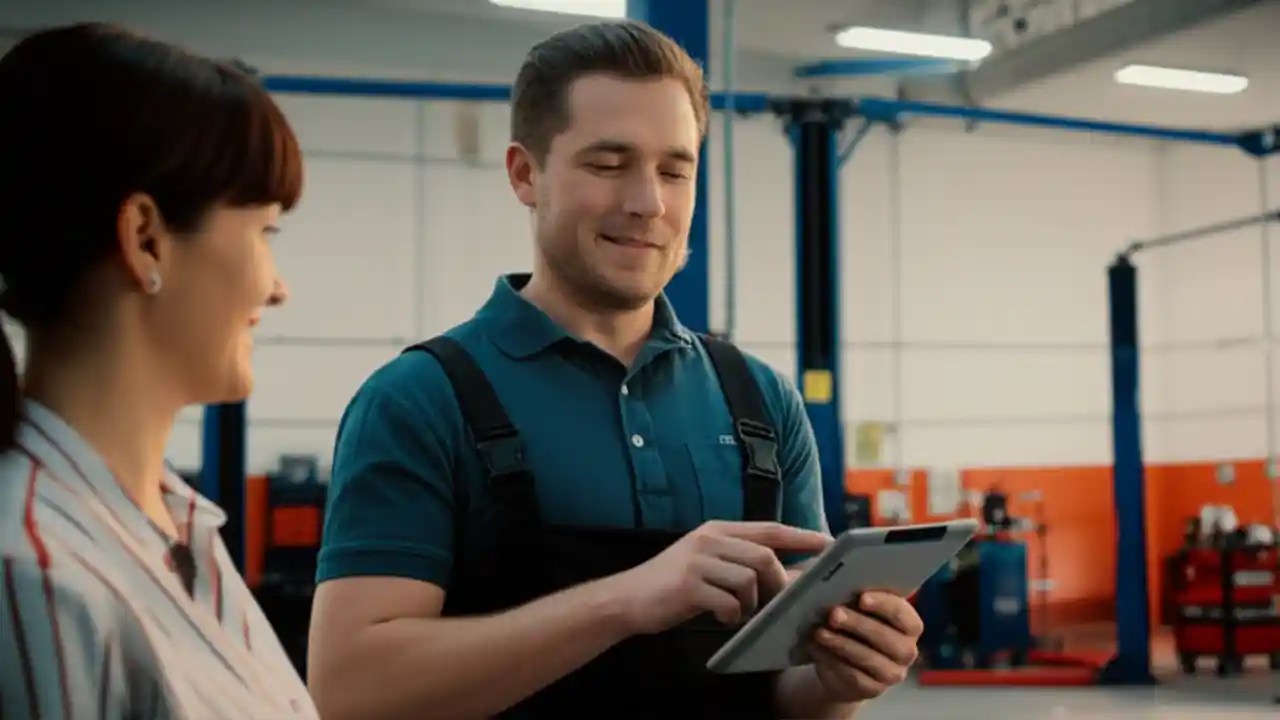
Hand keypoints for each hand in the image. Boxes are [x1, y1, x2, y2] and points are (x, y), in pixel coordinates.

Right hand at [609, 521, 831, 634]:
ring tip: (740, 613)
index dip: (801, 535)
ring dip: (752, 604)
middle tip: (776, 603)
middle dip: (778, 583)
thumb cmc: (673, 584)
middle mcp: (709, 540)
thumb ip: (741, 561)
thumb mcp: (707, 562)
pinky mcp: (689, 586)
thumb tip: (789, 574)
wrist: (628, 598)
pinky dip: (732, 616)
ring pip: (749, 579)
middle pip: (764, 556)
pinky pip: (729, 602)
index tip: (827, 544)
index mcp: (717, 530)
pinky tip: (721, 618)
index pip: (769, 528)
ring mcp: (698, 562)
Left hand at [808, 591, 922, 702]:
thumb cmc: (850, 623)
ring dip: (843, 644)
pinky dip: (833, 661)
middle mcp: (906, 650)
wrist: (839, 661)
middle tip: (834, 614)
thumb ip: (851, 592)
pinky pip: (854, 676)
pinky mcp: (872, 689)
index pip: (903, 614)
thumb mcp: (851, 605)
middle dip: (859, 624)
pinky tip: (817, 649)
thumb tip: (833, 579)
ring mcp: (892, 673)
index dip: (884, 605)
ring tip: (820, 632)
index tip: (862, 598)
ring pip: (870, 659)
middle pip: (888, 638)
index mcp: (908, 624)